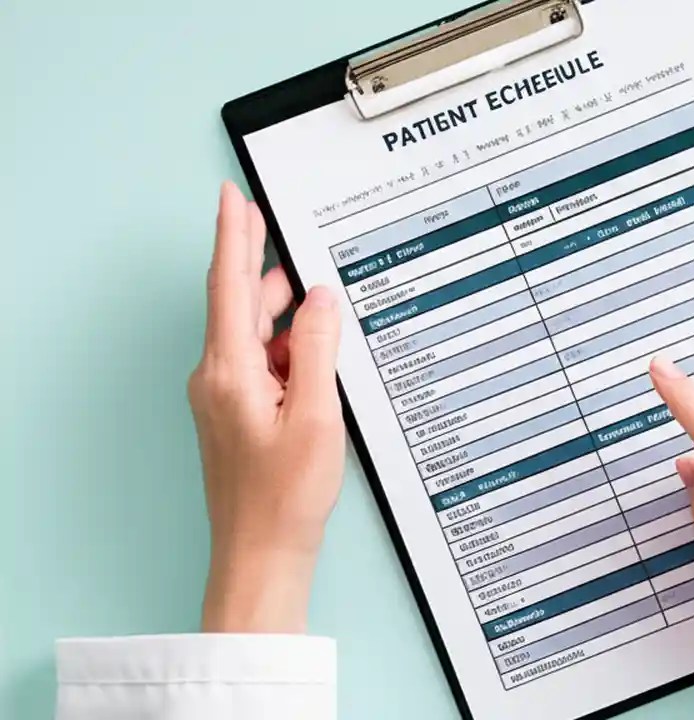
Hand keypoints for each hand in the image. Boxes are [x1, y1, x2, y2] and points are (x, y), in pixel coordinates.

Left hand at [188, 182, 344, 632]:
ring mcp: (226, 396)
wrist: (262, 553)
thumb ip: (319, 349)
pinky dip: (291, 348)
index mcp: (230, 371)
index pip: (229, 285)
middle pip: (243, 304)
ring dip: (286, 313)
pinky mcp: (239, 413)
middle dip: (267, 267)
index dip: (233, 235)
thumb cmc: (285, 495)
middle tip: (284, 227)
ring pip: (256, 333)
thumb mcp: (316, 415)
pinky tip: (319, 354)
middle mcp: (219, 378)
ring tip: (321, 300)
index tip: (233, 196)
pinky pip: (264, 361)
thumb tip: (321, 300)